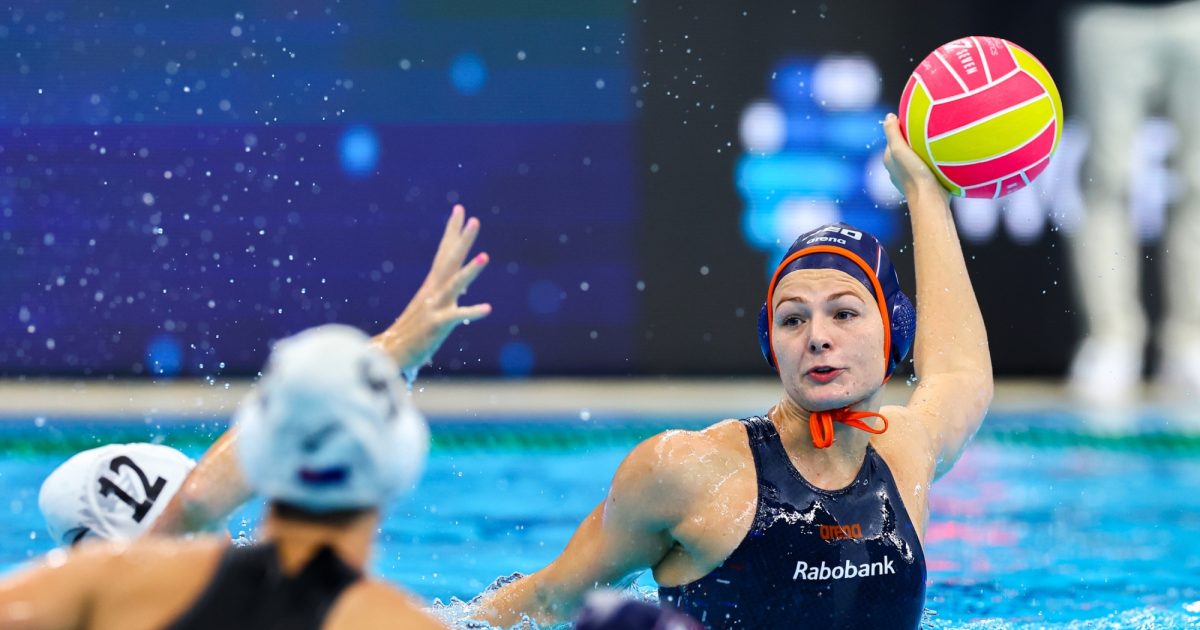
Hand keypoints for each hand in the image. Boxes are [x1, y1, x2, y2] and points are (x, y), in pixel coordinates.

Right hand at [372, 205, 491, 371]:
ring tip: (486, 256)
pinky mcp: (436, 325)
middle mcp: (432, 292)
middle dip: (462, 240)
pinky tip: (488, 309)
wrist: (389, 354)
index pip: (444, 253)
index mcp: (431, 287)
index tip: (460, 210)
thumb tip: (463, 285)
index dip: (452, 232)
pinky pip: (456, 317)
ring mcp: (434, 307)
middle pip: (449, 261)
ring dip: (470, 270)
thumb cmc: (411, 334)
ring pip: (454, 284)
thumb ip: (448, 295)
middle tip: (474, 219)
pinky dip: (472, 312)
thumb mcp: (432, 309)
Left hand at [881, 113, 947, 201]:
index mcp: (890, 159)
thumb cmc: (914, 173)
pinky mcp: (925, 182)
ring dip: (926, 148)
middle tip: (931, 126)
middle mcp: (898, 168)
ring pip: (918, 156)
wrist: (930, 199)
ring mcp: (912, 176)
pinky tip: (945, 155)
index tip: (917, 118)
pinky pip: (929, 165)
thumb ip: (892, 133)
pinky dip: (934, 158)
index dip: (904, 126)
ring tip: (939, 138)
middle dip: (915, 137)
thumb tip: (889, 116)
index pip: (895, 137)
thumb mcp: (899, 150)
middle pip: (907, 146)